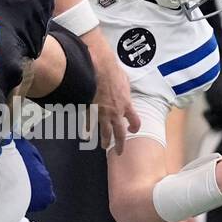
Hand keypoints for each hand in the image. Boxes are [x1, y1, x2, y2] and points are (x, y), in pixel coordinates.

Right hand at [85, 32, 139, 153]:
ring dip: (105, 141)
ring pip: (105, 132)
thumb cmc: (111, 71)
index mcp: (126, 104)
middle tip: (119, 151)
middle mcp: (115, 112)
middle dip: (120, 144)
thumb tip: (124, 86)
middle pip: (120, 133)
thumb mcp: (124, 78)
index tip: (132, 130)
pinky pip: (89, 123)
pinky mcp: (90, 111)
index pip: (134, 120)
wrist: (97, 69)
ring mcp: (102, 113)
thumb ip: (124, 86)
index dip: (135, 127)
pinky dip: (87, 129)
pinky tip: (86, 134)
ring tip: (104, 146)